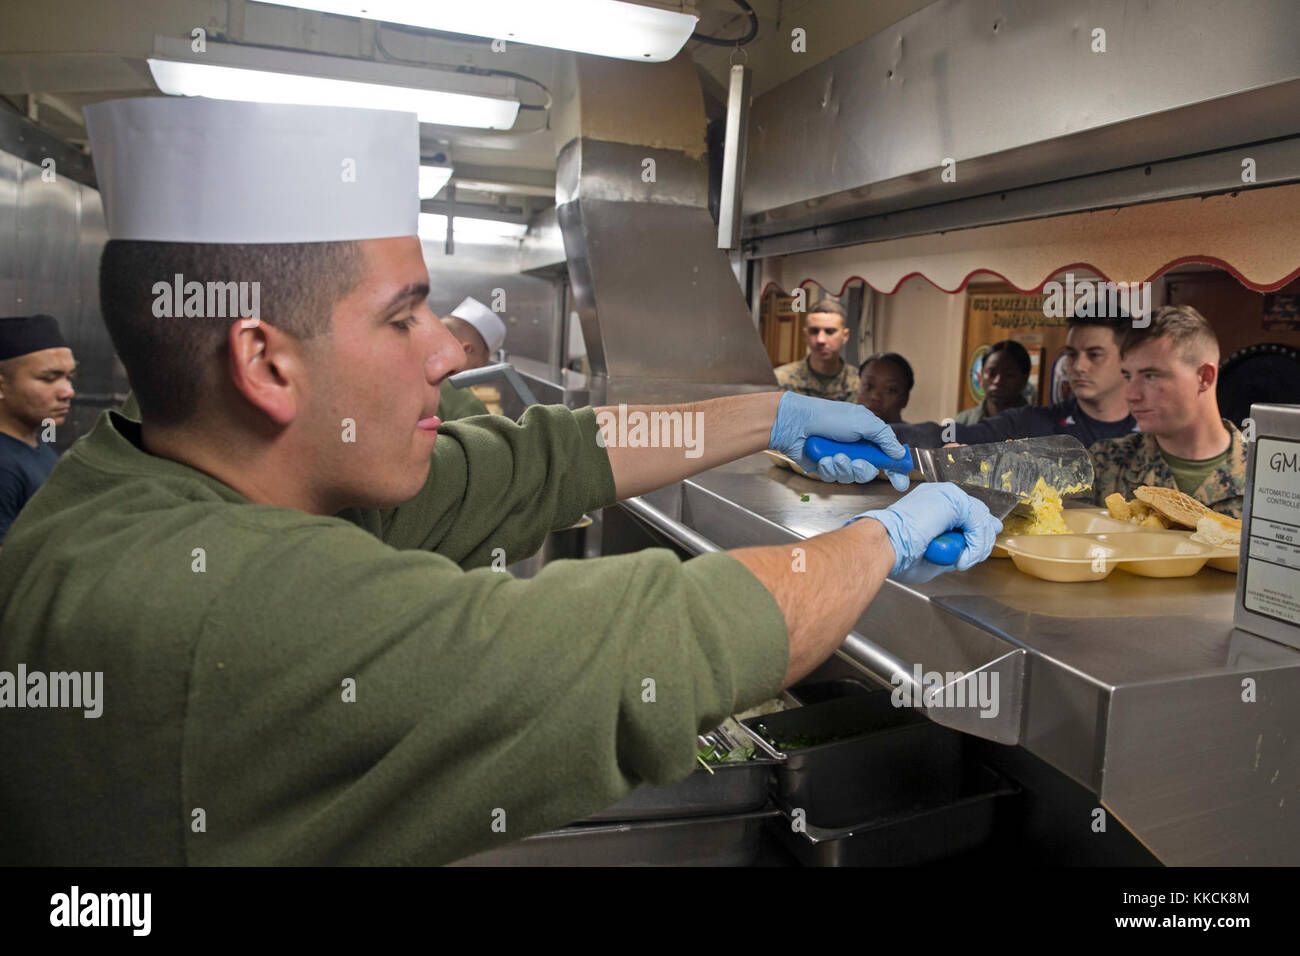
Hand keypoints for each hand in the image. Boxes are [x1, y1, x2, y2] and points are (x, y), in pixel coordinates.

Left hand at [769, 392, 909, 488]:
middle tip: (858, 462)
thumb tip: (899, 453)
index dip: (895, 471)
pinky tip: (823, 458)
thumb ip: (884, 438)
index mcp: (867, 437)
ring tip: (835, 456)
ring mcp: (839, 459)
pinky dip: (829, 468)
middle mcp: (854, 449)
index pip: (886, 457)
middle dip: (863, 469)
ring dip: (844, 468)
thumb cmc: (829, 417)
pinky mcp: (824, 467)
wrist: (798, 423)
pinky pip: (833, 477)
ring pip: (850, 476)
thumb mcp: (863, 422)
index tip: (901, 482)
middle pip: (869, 471)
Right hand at [848, 482, 1001, 576]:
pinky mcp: (953, 500)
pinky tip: (963, 554)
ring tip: (962, 560)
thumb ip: (955, 548)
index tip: (982, 544)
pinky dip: (976, 542)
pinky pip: (978, 522)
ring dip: (977, 544)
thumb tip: (971, 551)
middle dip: (981, 538)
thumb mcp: (934, 554)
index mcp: (931, 505)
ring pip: (980, 519)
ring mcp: (946, 495)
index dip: (978, 529)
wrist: (885, 545)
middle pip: (977, 513)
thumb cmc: (898, 553)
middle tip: (971, 558)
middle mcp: (940, 496)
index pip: (966, 512)